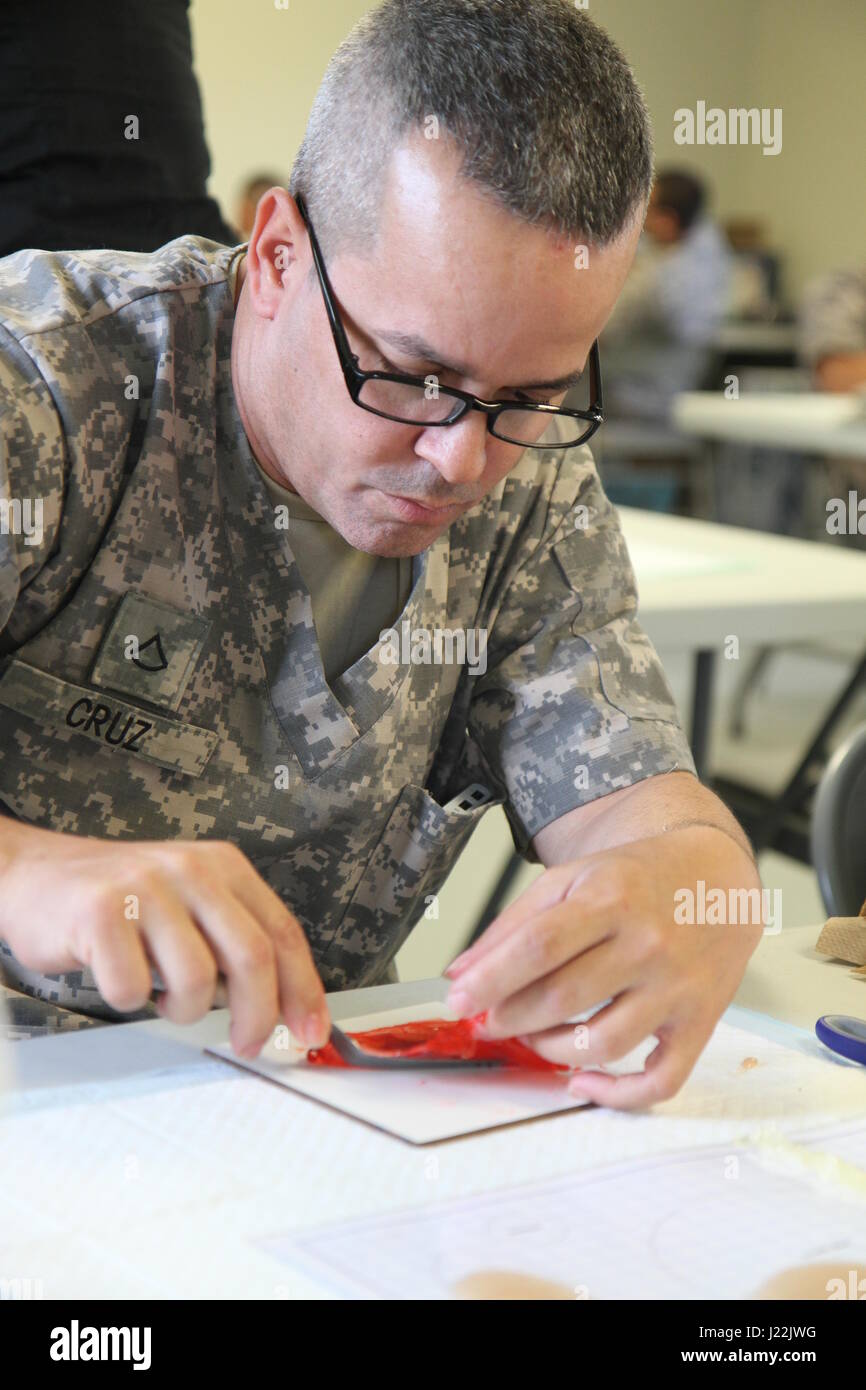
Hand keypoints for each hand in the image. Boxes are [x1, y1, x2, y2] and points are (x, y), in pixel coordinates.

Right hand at [0, 822, 328, 1056]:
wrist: (36, 875)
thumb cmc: (121, 901)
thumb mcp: (190, 904)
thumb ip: (234, 942)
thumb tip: (286, 1006)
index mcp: (223, 867)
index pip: (282, 932)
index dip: (303, 989)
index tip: (312, 1030)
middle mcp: (191, 870)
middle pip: (252, 957)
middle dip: (258, 1015)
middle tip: (248, 1043)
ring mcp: (146, 888)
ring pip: (196, 979)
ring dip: (184, 1009)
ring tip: (164, 996)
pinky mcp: (101, 912)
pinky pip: (133, 987)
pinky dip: (130, 999)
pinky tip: (120, 978)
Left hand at [445, 827, 762, 1109]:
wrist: (716, 878)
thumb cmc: (638, 880)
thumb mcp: (572, 878)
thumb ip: (514, 924)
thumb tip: (461, 972)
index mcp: (611, 898)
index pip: (539, 946)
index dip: (491, 979)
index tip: (458, 1000)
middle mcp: (648, 944)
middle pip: (563, 997)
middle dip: (510, 1018)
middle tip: (488, 1021)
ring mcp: (676, 987)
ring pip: (602, 1043)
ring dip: (549, 1051)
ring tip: (530, 1037)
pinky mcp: (699, 1023)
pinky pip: (661, 1080)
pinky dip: (618, 1094)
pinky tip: (582, 1081)